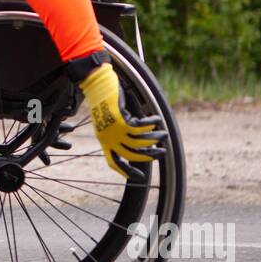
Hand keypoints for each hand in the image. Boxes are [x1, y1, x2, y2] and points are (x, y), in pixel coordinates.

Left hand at [78, 62, 166, 180]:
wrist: (96, 84)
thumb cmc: (102, 99)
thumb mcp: (108, 119)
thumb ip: (120, 130)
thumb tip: (137, 137)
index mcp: (104, 140)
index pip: (113, 162)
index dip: (125, 171)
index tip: (138, 177)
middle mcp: (109, 138)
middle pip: (132, 155)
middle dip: (149, 156)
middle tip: (161, 154)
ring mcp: (115, 130)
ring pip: (140, 142)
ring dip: (154, 138)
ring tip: (164, 135)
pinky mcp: (121, 119)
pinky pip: (142, 126)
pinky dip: (151, 123)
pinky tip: (156, 118)